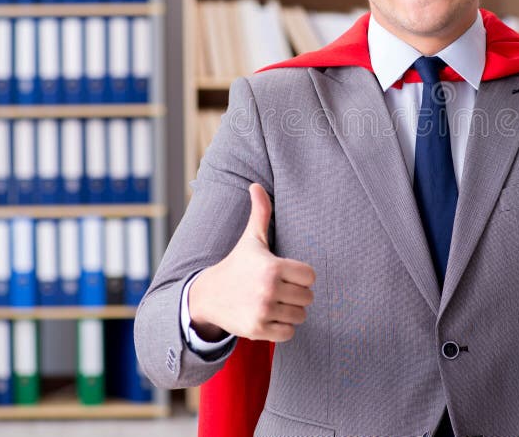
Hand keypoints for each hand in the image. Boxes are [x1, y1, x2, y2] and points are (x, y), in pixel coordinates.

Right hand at [188, 183, 315, 341]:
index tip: (287, 273)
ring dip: (291, 311)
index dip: (301, 275)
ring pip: (300, 316)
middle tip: (280, 289)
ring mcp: (263, 312)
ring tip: (275, 302)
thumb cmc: (237, 264)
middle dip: (297, 294)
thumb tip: (256, 185)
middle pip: (308, 297)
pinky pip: (288, 333)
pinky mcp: (258, 330)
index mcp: (272, 267)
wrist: (208, 295)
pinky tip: (270, 316)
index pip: (310, 276)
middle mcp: (269, 290)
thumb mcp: (250, 239)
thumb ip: (261, 213)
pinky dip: (283, 328)